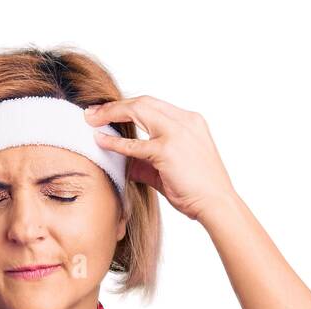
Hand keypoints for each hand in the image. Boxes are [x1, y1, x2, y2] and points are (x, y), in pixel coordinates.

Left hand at [85, 96, 236, 222]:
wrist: (218, 205)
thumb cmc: (200, 190)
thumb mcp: (174, 168)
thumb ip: (149, 161)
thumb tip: (126, 162)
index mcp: (191, 121)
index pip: (154, 105)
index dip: (130, 107)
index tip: (111, 112)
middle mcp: (185, 121)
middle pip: (143, 102)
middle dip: (115, 105)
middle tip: (93, 113)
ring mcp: (177, 133)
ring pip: (137, 110)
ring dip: (111, 113)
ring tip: (91, 119)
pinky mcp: (167, 150)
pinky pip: (134, 144)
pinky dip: (114, 142)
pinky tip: (99, 140)